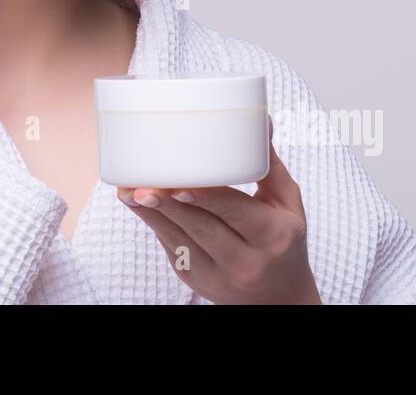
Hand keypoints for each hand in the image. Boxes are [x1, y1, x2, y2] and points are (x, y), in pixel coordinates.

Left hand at [117, 115, 321, 303]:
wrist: (279, 296)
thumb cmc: (283, 240)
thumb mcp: (286, 204)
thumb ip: (267, 164)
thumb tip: (262, 119)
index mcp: (272, 236)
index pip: (235, 213)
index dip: (206, 199)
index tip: (180, 185)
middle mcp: (245, 260)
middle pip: (201, 228)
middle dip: (169, 206)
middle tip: (143, 186)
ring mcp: (216, 274)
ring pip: (178, 240)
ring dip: (151, 214)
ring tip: (128, 191)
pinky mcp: (194, 278)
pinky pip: (170, 246)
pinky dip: (153, 223)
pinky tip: (136, 203)